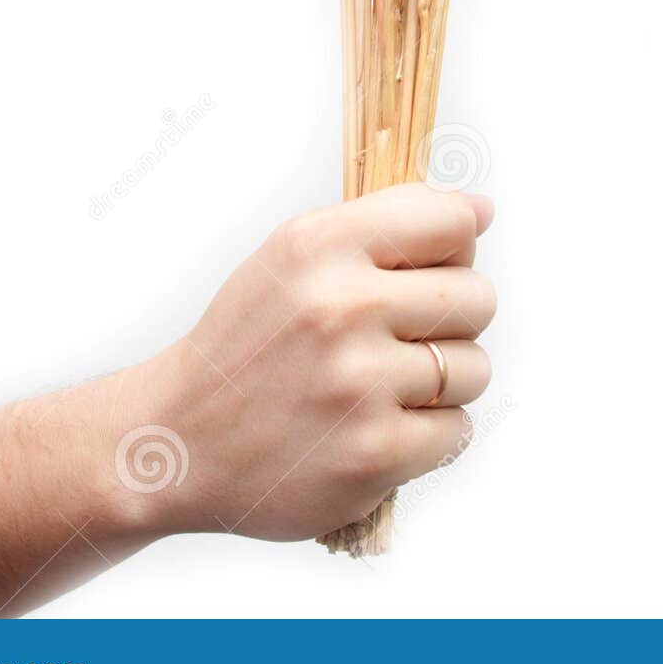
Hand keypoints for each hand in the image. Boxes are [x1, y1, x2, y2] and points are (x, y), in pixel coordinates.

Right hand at [128, 184, 496, 540]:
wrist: (179, 443)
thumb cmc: (251, 343)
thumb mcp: (296, 255)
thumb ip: (389, 222)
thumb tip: (483, 209)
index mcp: (321, 246)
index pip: (453, 223)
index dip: (455, 250)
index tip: (428, 270)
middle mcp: (341, 308)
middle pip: (477, 299)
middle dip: (453, 321)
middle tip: (399, 340)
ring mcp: (358, 385)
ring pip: (475, 369)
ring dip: (443, 384)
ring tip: (384, 389)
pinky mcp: (373, 454)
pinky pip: (458, 431)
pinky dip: (430, 436)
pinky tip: (380, 429)